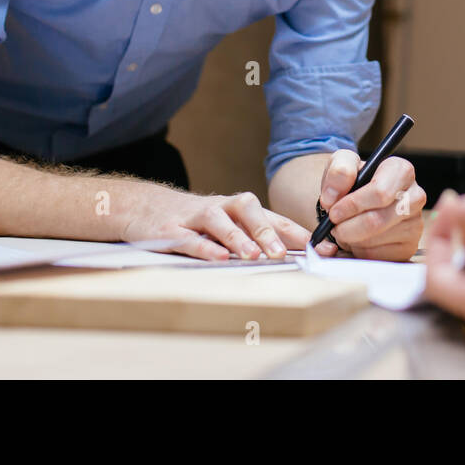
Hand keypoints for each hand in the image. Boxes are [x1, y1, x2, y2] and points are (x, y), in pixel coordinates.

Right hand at [121, 184, 308, 260]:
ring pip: (219, 221)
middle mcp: (221, 208)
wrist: (143, 207)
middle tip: (282, 253)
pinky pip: (189, 237)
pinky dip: (204, 247)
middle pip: (248, 210)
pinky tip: (218, 258)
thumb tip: (294, 257)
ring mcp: (194, 217)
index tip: (321, 248)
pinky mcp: (170, 230)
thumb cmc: (195, 221)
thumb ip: (255, 238)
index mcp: (238, 210)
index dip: (297, 232)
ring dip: (237, 237)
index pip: (273, 217)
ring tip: (253, 256)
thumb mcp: (227, 225)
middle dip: (267, 231)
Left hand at [318, 149, 425, 261]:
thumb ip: (338, 171)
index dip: (353, 205)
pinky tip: (357, 239)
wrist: (358, 203)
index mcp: (401, 171)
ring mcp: (415, 223)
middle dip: (348, 226)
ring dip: (351, 238)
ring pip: (374, 240)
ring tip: (345, 229)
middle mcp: (415, 196)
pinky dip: (358, 251)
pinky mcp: (408, 246)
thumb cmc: (353, 182)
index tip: (334, 211)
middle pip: (377, 220)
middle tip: (334, 225)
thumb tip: (332, 197)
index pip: (380, 192)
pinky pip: (377, 255)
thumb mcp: (341, 164)